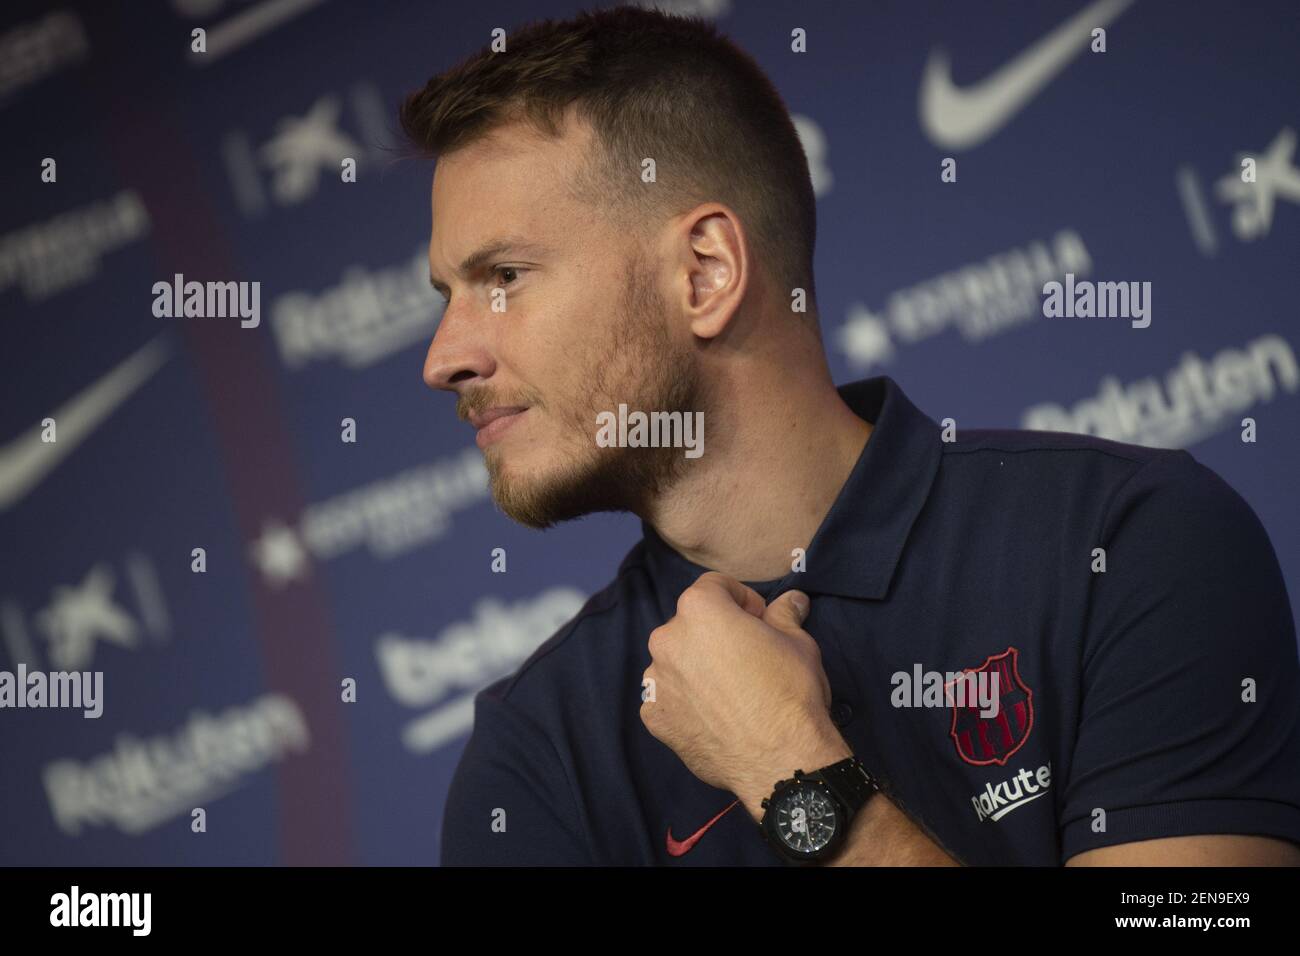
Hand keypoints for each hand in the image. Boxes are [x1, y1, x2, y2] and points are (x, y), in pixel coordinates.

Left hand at [639, 571, 849, 817]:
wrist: (780, 759)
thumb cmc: (790, 692)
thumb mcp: (798, 643)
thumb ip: (784, 615)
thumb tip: (792, 600)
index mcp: (700, 610)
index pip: (714, 586)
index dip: (741, 600)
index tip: (759, 620)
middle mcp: (668, 639)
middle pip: (690, 625)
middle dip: (715, 635)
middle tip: (747, 658)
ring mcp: (656, 680)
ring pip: (675, 662)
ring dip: (697, 668)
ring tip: (731, 693)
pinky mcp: (654, 717)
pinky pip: (669, 698)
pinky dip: (686, 702)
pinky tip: (716, 717)